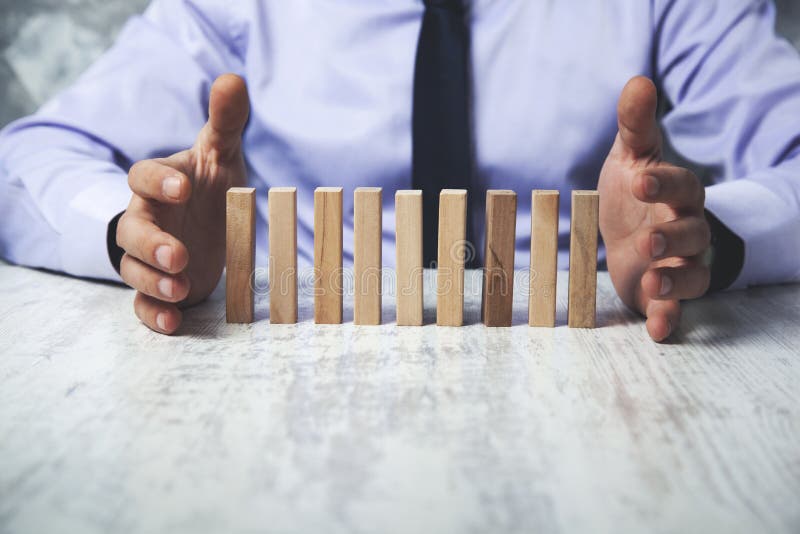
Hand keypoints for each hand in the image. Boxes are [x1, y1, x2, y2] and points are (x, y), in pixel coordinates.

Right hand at [116, 74, 249, 333]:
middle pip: (132, 231)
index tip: (183, 187)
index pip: (142, 177)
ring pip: (134, 270)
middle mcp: (147, 220)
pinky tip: (174, 323)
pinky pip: (144, 302)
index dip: (157, 182)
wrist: (207, 222)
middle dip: (151, 244)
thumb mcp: (222, 153)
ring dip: (153, 281)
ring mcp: (150, 256)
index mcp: (160, 184)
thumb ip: (226, 121)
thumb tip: (233, 78)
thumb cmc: (211, 184)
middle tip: (179, 255)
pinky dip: (154, 313)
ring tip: (180, 288)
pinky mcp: (159, 285)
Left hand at [598, 76, 710, 341]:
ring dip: (674, 282)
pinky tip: (658, 330)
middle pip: (691, 234)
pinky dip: (669, 318)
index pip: (680, 186)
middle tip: (647, 241)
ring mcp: (679, 265)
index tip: (639, 180)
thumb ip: (635, 125)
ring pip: (691, 275)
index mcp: (676, 194)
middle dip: (671, 238)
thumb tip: (637, 80)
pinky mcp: (665, 294)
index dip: (663, 184)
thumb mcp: (629, 157)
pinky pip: (677, 309)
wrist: (631, 232)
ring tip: (652, 284)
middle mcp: (686, 230)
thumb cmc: (633, 193)